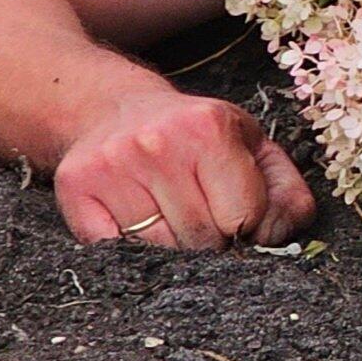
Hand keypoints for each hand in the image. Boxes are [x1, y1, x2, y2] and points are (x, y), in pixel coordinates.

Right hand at [52, 87, 315, 250]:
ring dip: (173, 247)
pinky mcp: (76, 188)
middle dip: (213, 241)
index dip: (249, 227)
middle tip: (205, 218)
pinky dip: (131, 249)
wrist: (115, 110)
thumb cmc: (195, 135)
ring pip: (159, 250)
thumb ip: (285, 189)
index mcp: (209, 127)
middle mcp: (157, 143)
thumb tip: (284, 235)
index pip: (244, 216)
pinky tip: (138, 221)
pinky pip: (114, 250)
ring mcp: (112, 165)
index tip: (239, 215)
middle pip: (201, 239)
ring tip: (173, 216)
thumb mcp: (251, 145)